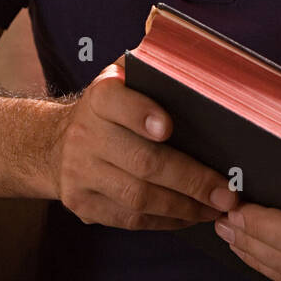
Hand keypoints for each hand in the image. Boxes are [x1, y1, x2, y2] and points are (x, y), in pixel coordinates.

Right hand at [46, 58, 240, 230]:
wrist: (54, 144)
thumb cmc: (110, 111)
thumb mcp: (121, 80)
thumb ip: (150, 69)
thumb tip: (193, 58)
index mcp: (100, 98)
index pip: (117, 102)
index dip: (141, 114)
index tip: (169, 127)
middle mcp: (85, 135)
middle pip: (142, 161)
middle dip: (191, 180)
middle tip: (226, 193)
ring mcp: (79, 172)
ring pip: (137, 196)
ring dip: (183, 207)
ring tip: (215, 209)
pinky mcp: (81, 203)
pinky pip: (129, 219)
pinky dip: (165, 221)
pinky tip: (189, 217)